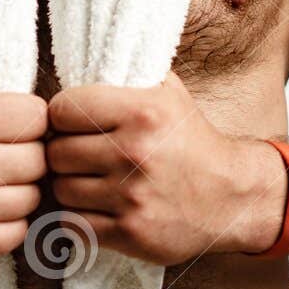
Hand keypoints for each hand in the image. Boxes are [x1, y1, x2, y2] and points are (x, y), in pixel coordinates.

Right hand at [0, 63, 47, 262]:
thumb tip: (12, 71)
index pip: (37, 117)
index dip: (30, 119)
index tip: (16, 124)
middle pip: (40, 159)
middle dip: (27, 154)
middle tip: (7, 154)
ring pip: (33, 197)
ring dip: (19, 189)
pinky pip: (17, 232)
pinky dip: (9, 222)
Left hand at [45, 74, 284, 263]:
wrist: (232, 197)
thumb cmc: (192, 141)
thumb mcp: (168, 93)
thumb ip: (128, 71)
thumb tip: (83, 55)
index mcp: (141, 112)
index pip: (62, 109)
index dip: (61, 116)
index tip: (71, 123)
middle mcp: (135, 153)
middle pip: (57, 152)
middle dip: (63, 153)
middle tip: (78, 155)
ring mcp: (132, 197)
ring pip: (62, 189)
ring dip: (70, 186)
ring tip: (87, 181)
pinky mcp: (131, 233)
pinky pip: (74, 224)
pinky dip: (78, 217)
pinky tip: (95, 207)